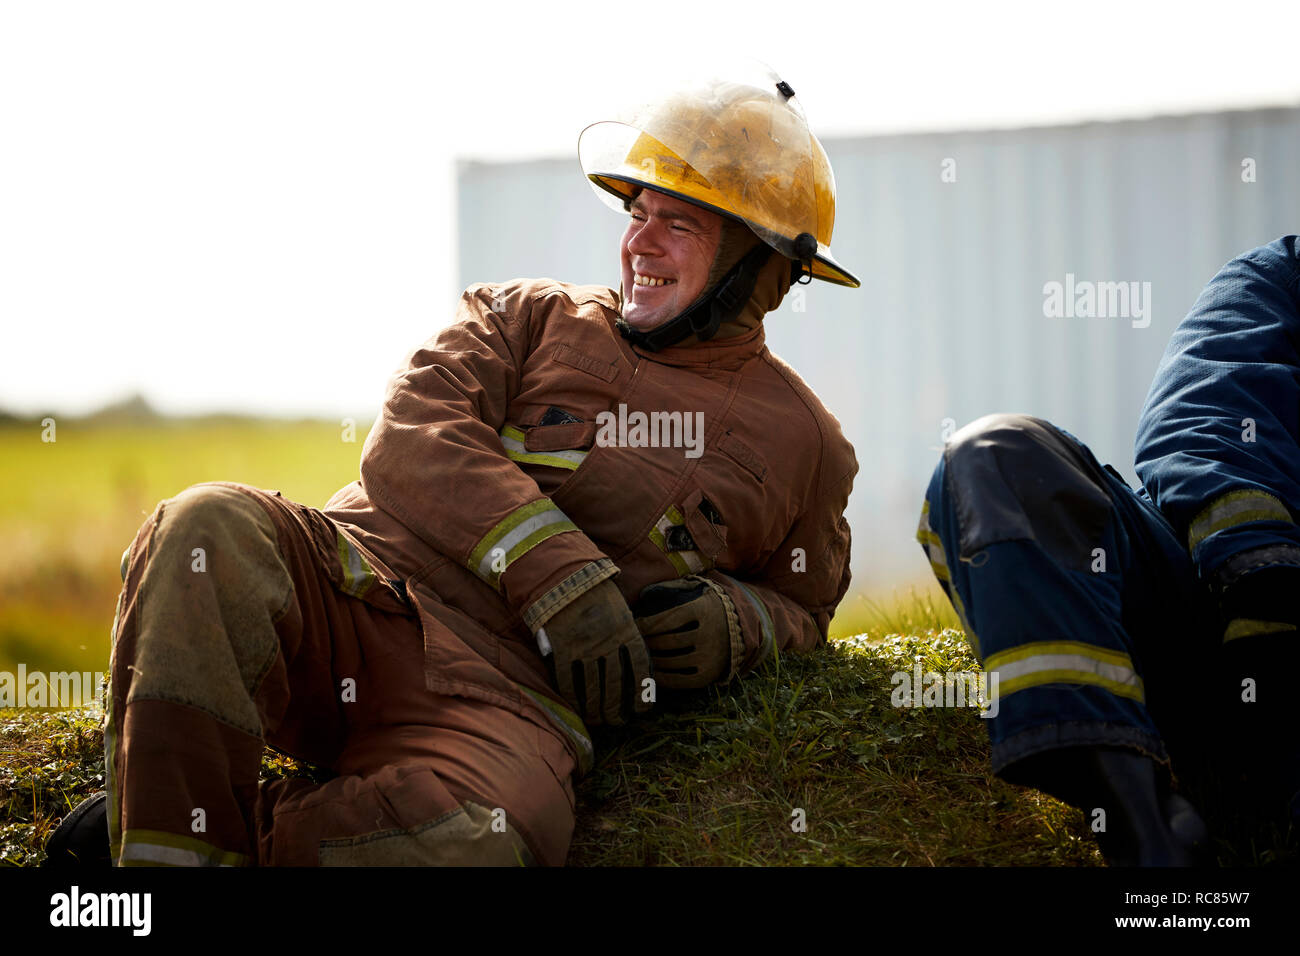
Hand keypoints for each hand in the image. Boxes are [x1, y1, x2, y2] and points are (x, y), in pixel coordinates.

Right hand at [537, 578, 652, 725]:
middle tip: (618, 721)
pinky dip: (573, 698)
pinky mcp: (562, 650)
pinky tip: (577, 708)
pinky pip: (569, 682)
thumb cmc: (594, 591)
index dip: (641, 694)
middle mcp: (608, 643)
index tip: (641, 709)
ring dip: (596, 709)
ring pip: (592, 689)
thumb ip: (627, 634)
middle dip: (617, 708)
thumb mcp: (620, 608)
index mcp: (627, 632)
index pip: (639, 671)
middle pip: (615, 686)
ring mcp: (584, 648)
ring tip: (598, 720)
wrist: (564, 576)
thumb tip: (635, 661)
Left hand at [632, 576, 730, 688]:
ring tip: (643, 654)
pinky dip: (662, 677)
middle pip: (668, 641)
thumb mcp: (697, 591)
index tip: (636, 624)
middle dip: (648, 641)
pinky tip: (653, 671)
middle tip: (636, 640)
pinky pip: (679, 680)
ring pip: (671, 662)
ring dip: (652, 658)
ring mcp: (710, 657)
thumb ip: (673, 588)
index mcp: (703, 610)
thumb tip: (643, 594)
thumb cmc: (706, 608)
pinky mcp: (708, 675)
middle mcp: (709, 634)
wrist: (739, 630)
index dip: (647, 623)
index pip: (668, 618)